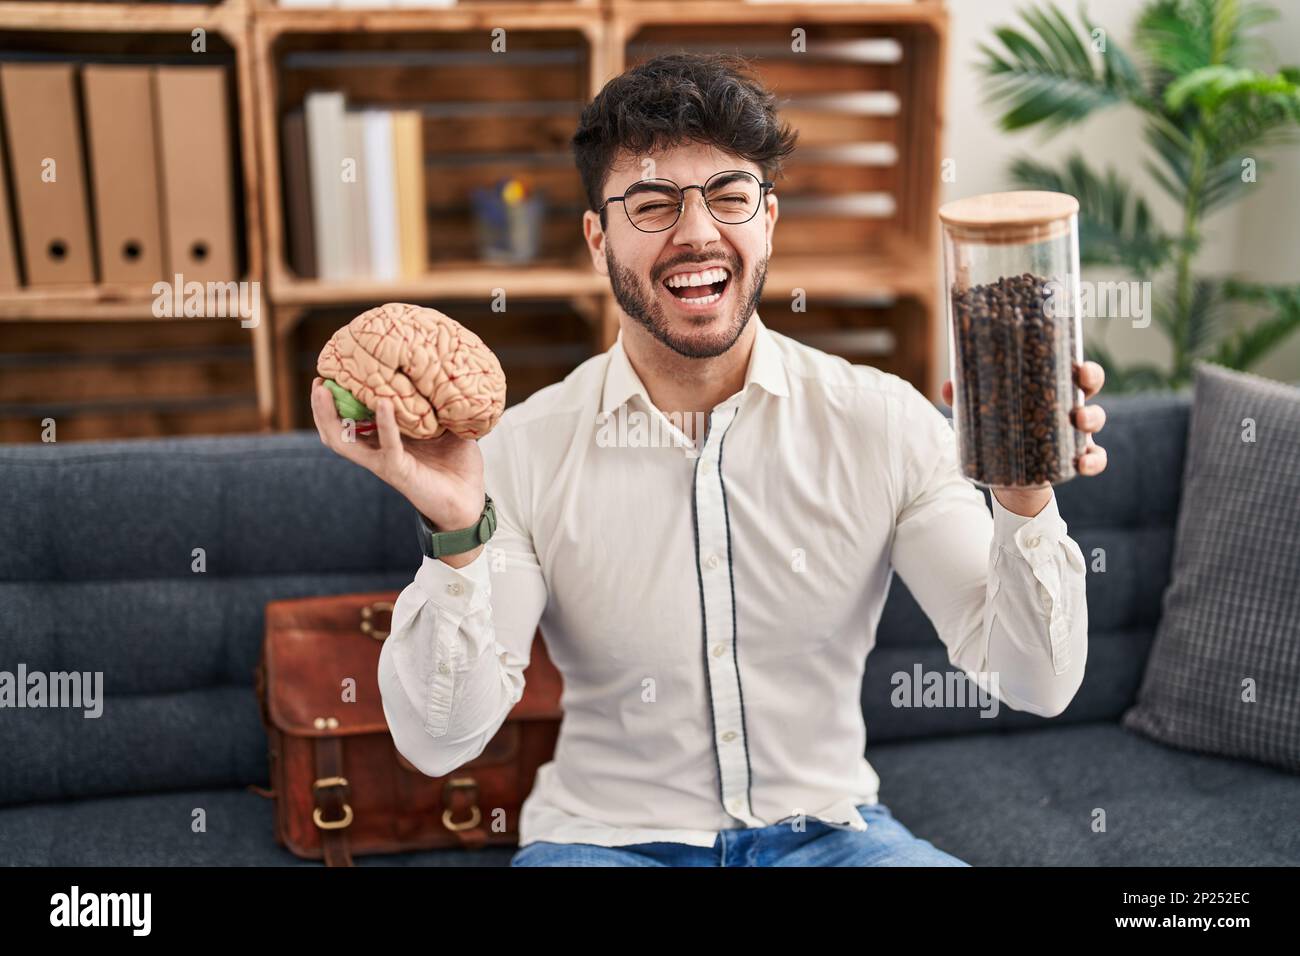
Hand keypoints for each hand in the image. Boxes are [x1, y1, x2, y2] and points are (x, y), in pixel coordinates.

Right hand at [310, 376, 484, 530]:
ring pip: (344, 442)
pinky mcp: (398, 471)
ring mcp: (384, 462)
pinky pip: (387, 445)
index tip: (334, 370)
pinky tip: (384, 402)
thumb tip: (439, 370)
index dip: (339, 398)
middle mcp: (378, 450)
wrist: (469, 500)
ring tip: (324, 390)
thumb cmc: (456, 463)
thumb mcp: (447, 425)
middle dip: (321, 407)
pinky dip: (385, 423)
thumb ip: (438, 402)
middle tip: (317, 381)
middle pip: (335, 431)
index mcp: (385, 438)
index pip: (352, 418)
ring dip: (329, 417)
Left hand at [941, 361, 1107, 516]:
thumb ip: (966, 402)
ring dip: (1093, 418)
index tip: (1077, 363)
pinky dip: (1094, 462)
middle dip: (1092, 380)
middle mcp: (1066, 411)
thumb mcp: (984, 418)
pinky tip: (1083, 463)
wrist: (1007, 482)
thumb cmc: (1000, 437)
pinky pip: (1095, 460)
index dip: (1080, 364)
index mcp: (1049, 393)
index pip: (1069, 371)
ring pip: (1095, 421)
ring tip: (1079, 421)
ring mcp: (1073, 436)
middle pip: (1089, 388)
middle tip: (1082, 381)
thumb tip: (949, 387)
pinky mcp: (1071, 462)